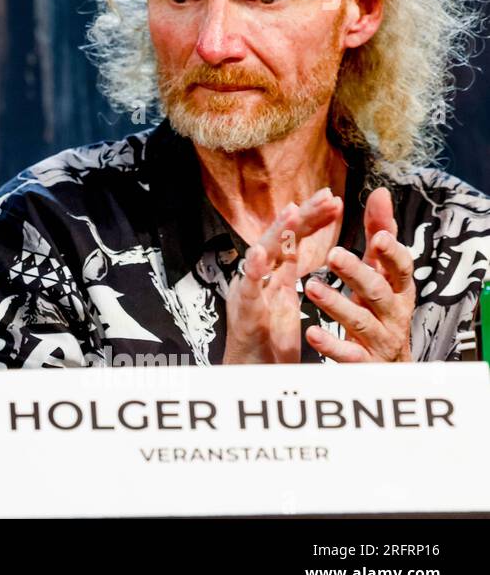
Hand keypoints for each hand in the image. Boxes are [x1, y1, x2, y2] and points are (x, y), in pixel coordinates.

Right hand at [222, 188, 341, 363]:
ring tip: (292, 214)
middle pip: (279, 240)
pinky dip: (252, 271)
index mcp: (272, 277)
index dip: (311, 219)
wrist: (250, 378)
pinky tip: (260, 255)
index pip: (294, 240)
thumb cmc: (267, 344)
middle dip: (301, 217)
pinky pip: (246, 290)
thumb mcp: (284, 303)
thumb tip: (301, 247)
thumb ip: (290, 274)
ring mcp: (247, 294)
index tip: (332, 200)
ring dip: (275, 235)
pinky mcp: (241, 315)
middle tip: (325, 196)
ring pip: (258, 257)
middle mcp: (258, 279)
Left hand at [304, 188, 415, 361]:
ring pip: (361, 321)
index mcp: (397, 289)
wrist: (389, 365)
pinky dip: (331, 344)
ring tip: (310, 287)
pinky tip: (311, 332)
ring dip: (336, 304)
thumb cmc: (381, 308)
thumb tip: (378, 192)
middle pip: (378, 291)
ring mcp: (379, 339)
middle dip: (357, 272)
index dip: (392, 253)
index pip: (400, 268)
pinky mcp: (363, 363)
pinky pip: (349, 355)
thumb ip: (379, 233)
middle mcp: (392, 313)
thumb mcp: (381, 271)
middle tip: (332, 255)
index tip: (377, 236)